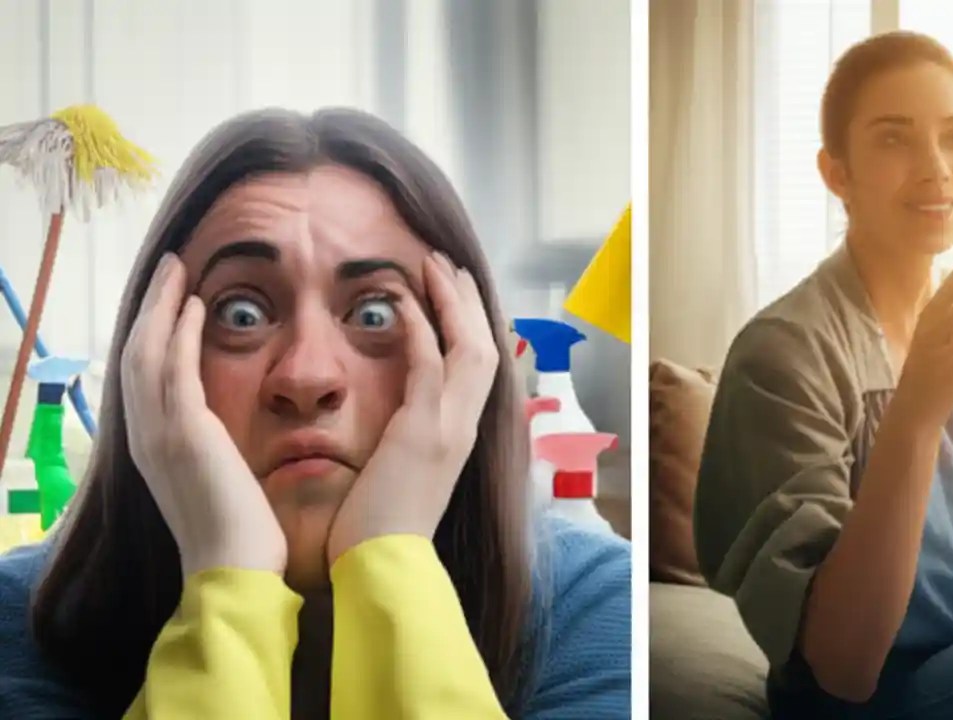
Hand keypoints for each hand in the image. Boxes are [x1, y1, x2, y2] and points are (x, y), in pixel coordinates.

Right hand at [121, 253, 285, 577]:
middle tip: (170, 267)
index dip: (154, 332)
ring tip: (179, 268)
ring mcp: (161, 432)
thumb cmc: (239, 536)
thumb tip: (225, 438)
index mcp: (155, 447)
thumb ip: (214, 453)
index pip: (145, 375)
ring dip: (163, 304)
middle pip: (137, 351)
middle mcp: (147, 435)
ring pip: (149, 350)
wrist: (234, 569)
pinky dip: (180, 331)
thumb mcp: (217, 482)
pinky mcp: (185, 432)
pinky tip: (197, 304)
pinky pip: (175, 366)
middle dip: (152, 306)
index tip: (172, 301)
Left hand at [326, 252, 498, 564]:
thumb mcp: (407, 478)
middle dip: (468, 302)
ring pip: (468, 347)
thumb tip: (397, 430)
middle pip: (485, 347)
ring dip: (450, 302)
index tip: (456, 296)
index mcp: (460, 437)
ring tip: (432, 266)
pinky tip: (403, 300)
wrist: (386, 567)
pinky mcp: (423, 430)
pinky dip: (419, 328)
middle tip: (449, 266)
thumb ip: (410, 446)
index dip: (471, 327)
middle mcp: (464, 427)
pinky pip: (428, 364)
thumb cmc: (383, 532)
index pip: (479, 370)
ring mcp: (448, 427)